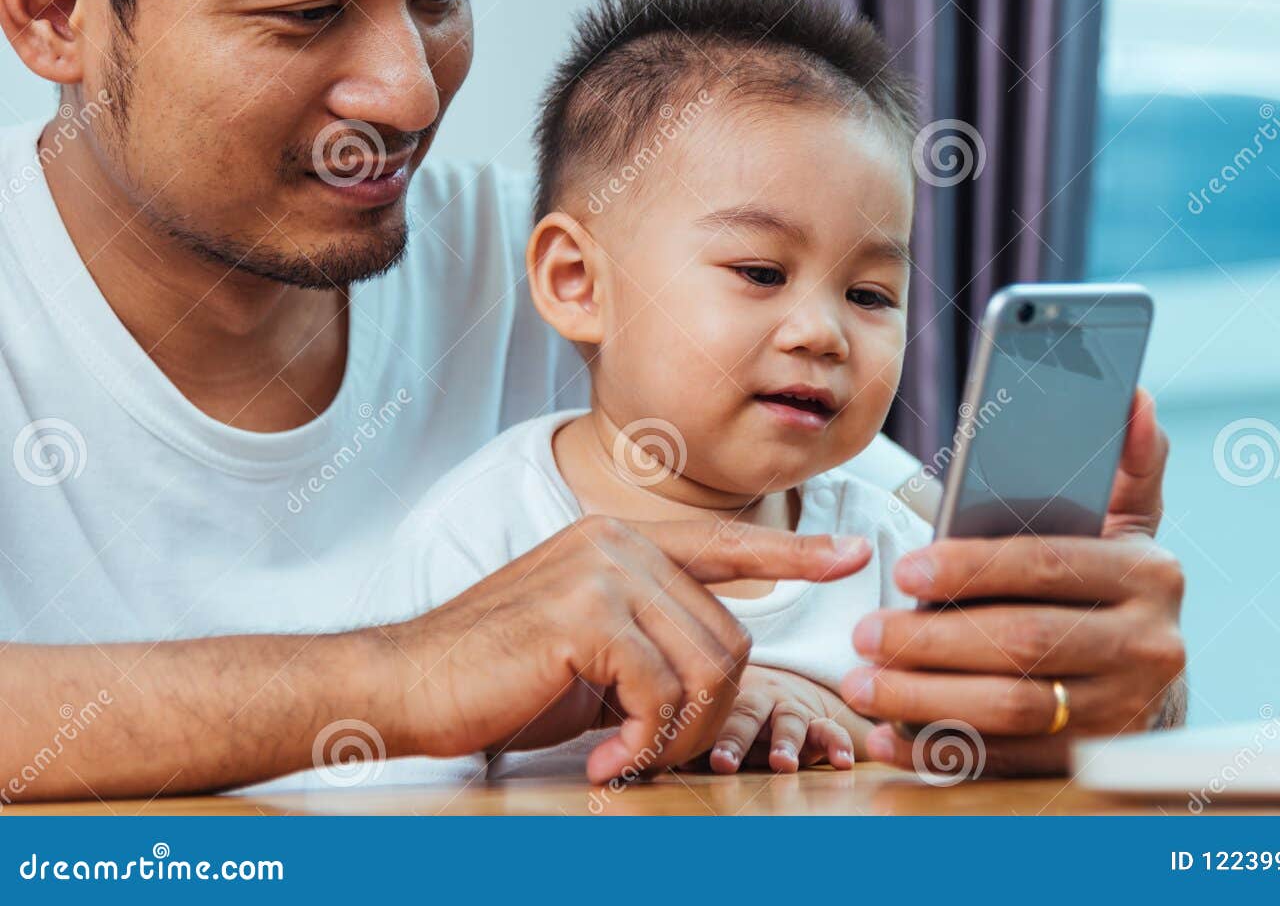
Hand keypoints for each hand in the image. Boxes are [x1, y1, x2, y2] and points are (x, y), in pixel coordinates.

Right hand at [385, 516, 870, 783]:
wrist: (407, 685)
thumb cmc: (498, 678)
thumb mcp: (592, 650)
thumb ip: (652, 637)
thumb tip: (718, 667)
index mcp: (621, 541)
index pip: (726, 541)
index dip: (795, 549)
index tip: (851, 552)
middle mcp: (618, 541)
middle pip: (728, 636)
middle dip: (711, 714)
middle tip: (657, 753)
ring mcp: (603, 570)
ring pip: (707, 664)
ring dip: (680, 734)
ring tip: (629, 756)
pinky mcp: (585, 613)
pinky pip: (661, 690)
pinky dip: (643, 742)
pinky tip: (605, 760)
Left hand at [704, 665, 869, 773]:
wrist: (785, 692)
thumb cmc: (739, 717)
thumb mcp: (718, 724)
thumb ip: (695, 742)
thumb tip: (662, 762)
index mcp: (728, 700)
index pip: (713, 715)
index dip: (706, 735)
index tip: (701, 759)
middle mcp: (760, 700)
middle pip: (748, 714)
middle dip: (736, 739)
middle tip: (725, 762)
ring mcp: (791, 710)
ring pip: (789, 720)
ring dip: (784, 741)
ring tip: (782, 764)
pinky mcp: (819, 723)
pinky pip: (831, 729)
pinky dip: (838, 743)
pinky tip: (842, 763)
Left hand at [844, 388, 1183, 775]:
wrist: (1153, 676)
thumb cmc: (1110, 582)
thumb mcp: (1127, 522)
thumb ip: (1126, 464)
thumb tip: (1135, 398)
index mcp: (1148, 573)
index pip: (1047, 563)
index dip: (972, 567)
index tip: (906, 568)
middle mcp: (1149, 645)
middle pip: (1024, 643)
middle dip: (933, 640)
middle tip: (864, 634)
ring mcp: (1125, 709)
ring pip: (1013, 708)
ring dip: (926, 699)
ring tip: (863, 685)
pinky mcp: (1093, 759)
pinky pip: (1009, 762)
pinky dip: (943, 752)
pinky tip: (890, 738)